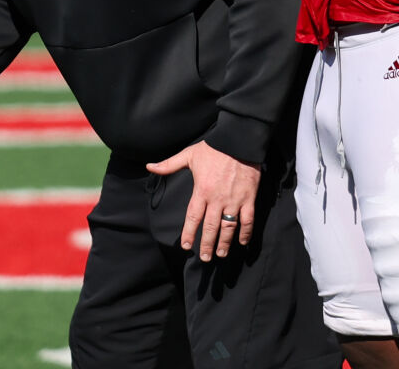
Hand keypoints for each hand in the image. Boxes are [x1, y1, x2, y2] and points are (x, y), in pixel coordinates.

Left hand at [147, 141, 260, 261]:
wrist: (238, 141)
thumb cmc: (212, 148)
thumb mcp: (188, 155)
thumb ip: (169, 164)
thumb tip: (149, 166)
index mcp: (201, 191)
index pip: (193, 217)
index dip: (189, 233)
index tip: (186, 246)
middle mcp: (217, 199)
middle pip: (210, 228)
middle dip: (206, 245)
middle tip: (204, 258)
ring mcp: (233, 200)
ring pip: (228, 227)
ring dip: (224, 243)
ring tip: (221, 254)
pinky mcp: (248, 198)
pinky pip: (247, 220)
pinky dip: (245, 233)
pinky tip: (242, 242)